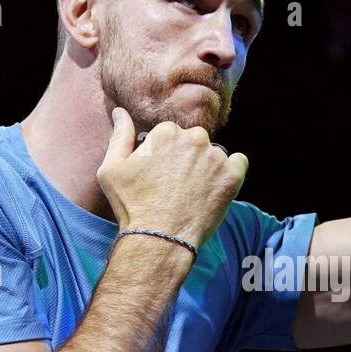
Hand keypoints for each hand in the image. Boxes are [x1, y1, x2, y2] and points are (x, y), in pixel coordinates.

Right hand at [97, 107, 248, 248]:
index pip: (172, 134)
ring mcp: (215, 157)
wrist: (159, 239)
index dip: (166, 155)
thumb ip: (120, 136)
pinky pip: (239, 163)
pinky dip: (230, 174)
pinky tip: (215, 189)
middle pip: (195, 142)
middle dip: (188, 158)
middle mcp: (194, 138)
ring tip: (194, 193)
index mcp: (167, 132)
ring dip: (208, 167)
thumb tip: (120, 112)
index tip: (161, 175)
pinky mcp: (232, 176)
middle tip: (178, 186)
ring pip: (215, 154)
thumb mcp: (111, 169)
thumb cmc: (132, 206)